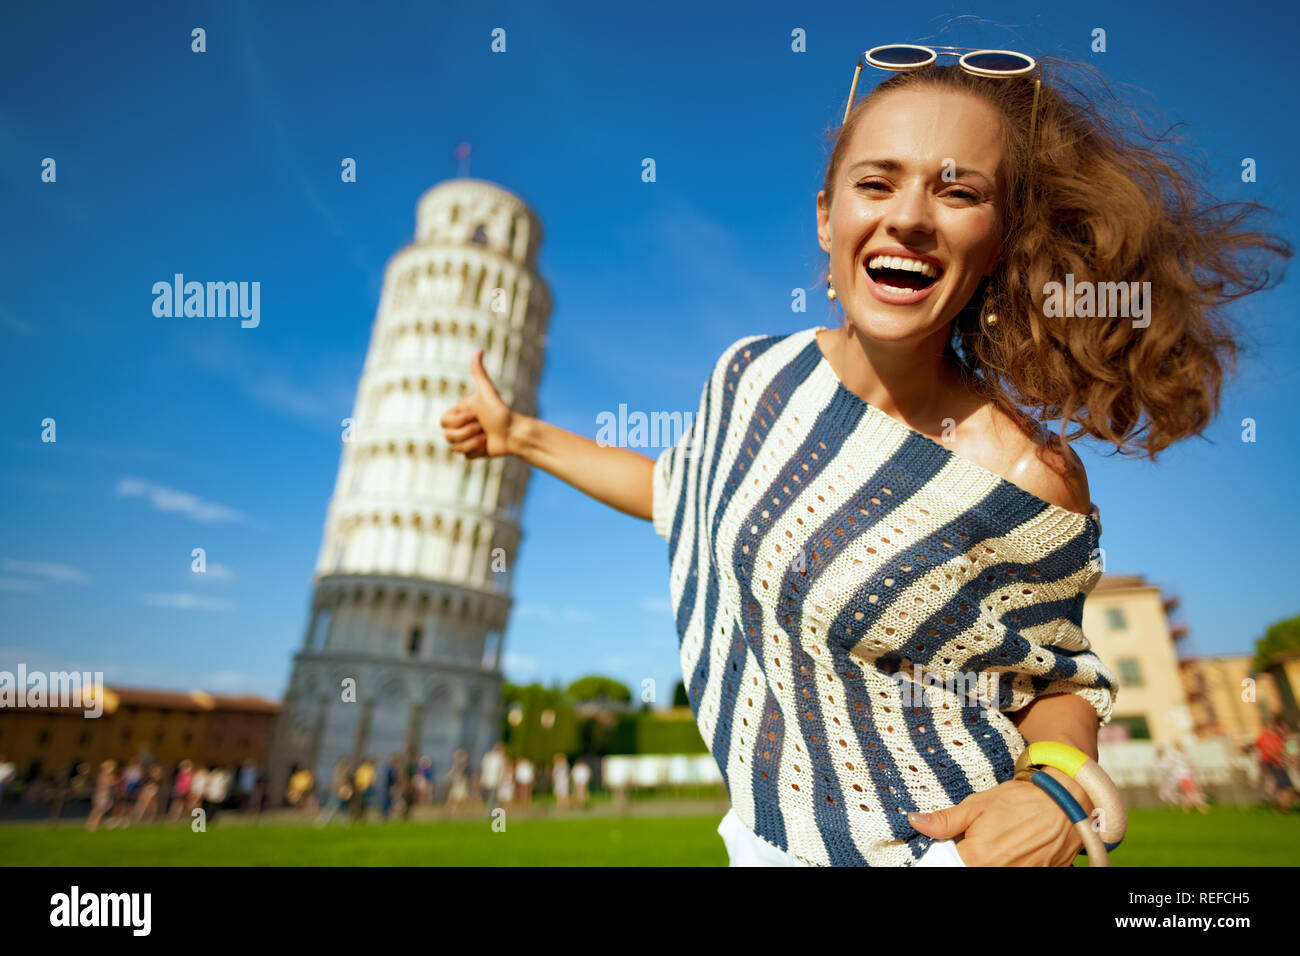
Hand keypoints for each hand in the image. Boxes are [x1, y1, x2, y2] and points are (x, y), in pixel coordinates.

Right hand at [439, 349, 514, 457]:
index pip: (443, 421)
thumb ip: (479, 373)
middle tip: (482, 426)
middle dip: (466, 431)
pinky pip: (465, 456)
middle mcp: (461, 426)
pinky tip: (487, 445)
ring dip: (473, 442)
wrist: (514, 433)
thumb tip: (479, 350)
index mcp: (460, 412)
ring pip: (455, 447)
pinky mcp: (473, 452)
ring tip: (486, 436)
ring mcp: (466, 439)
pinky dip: (477, 451)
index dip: (458, 421)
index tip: (474, 415)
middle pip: (447, 436)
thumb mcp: (487, 391)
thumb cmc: (500, 412)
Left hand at [908, 771, 1088, 865]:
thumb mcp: (977, 805)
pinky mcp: (1039, 877)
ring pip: (993, 871)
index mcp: (979, 859)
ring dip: (992, 860)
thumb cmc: (1021, 801)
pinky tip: (1017, 849)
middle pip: (970, 868)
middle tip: (984, 839)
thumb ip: (945, 820)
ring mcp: (1021, 877)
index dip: (950, 853)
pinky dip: (1012, 862)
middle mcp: (1000, 873)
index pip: (949, 865)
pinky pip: (1016, 873)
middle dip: (970, 857)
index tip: (956, 843)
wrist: (1066, 803)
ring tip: (1002, 841)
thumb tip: (915, 821)